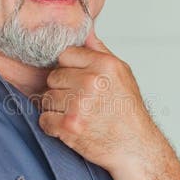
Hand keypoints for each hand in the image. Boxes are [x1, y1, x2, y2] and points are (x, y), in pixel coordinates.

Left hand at [37, 29, 156, 170]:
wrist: (135, 148)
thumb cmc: (128, 112)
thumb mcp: (122, 74)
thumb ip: (100, 52)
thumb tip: (85, 31)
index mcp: (104, 65)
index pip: (65, 55)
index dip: (69, 69)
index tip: (78, 81)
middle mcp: (91, 82)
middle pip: (53, 77)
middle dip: (62, 89)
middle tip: (79, 102)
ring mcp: (79, 104)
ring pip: (47, 98)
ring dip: (56, 108)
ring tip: (77, 115)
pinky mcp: (69, 126)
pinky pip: (44, 119)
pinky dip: (52, 126)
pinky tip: (69, 127)